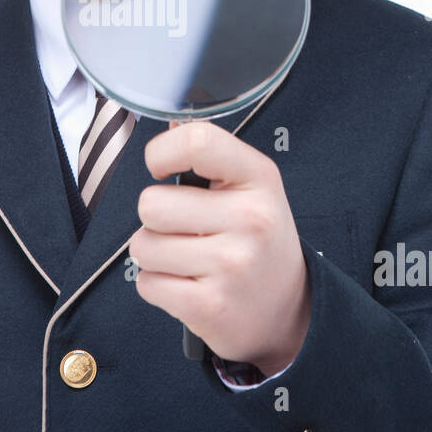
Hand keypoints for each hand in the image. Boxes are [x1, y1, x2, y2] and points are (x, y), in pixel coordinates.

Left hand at [128, 119, 310, 373]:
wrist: (288, 309)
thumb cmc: (258, 240)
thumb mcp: (252, 187)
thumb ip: (211, 156)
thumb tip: (172, 123)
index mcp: (259, 177)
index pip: (196, 141)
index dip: (162, 153)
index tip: (162, 168)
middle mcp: (251, 218)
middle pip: (151, 204)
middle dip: (156, 220)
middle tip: (185, 230)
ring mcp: (231, 264)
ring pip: (142, 246)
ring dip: (154, 255)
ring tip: (189, 259)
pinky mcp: (210, 305)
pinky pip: (146, 283)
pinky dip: (158, 286)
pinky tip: (189, 284)